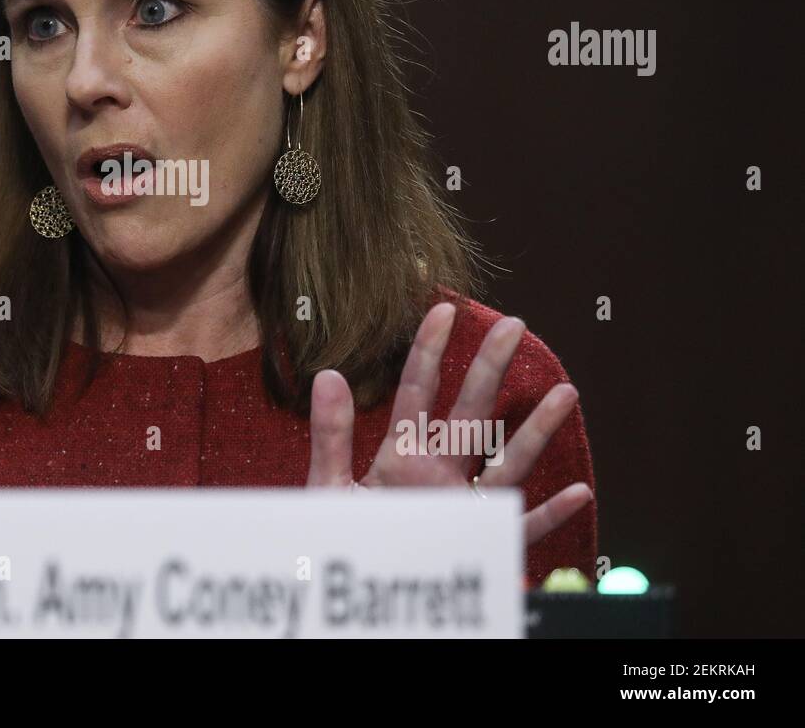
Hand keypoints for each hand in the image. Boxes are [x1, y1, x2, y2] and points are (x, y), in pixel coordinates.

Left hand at [306, 301, 592, 544]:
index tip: (442, 308)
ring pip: (506, 461)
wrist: (345, 596)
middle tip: (512, 324)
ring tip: (565, 391)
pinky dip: (547, 513)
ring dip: (536, 430)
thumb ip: (331, 434)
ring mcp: (460, 506)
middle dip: (490, 369)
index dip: (428, 350)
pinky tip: (576, 491)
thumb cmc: (338, 538)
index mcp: (400, 456)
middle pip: (469, 412)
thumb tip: (328, 374)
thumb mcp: (327, 486)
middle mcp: (437, 474)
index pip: (417, 393)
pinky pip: (517, 528)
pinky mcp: (474, 544)